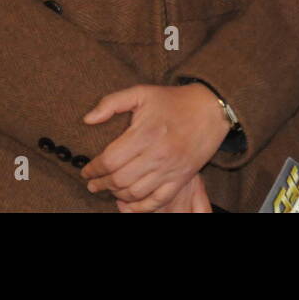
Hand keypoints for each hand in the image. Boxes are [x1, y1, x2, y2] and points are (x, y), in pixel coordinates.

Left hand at [81, 83, 230, 211]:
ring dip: (117, 194)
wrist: (211, 108)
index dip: (94, 168)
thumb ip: (112, 103)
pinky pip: (157, 201)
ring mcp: (171, 168)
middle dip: (101, 184)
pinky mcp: (182, 178)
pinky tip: (129, 202)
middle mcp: (158, 154)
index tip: (86, 170)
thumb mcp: (142, 92)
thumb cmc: (174, 100)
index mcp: (145, 133)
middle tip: (93, 184)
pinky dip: (140, 207)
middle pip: (120, 179)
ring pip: (136, 193)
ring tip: (111, 189)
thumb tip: (88, 119)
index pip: (110, 160)